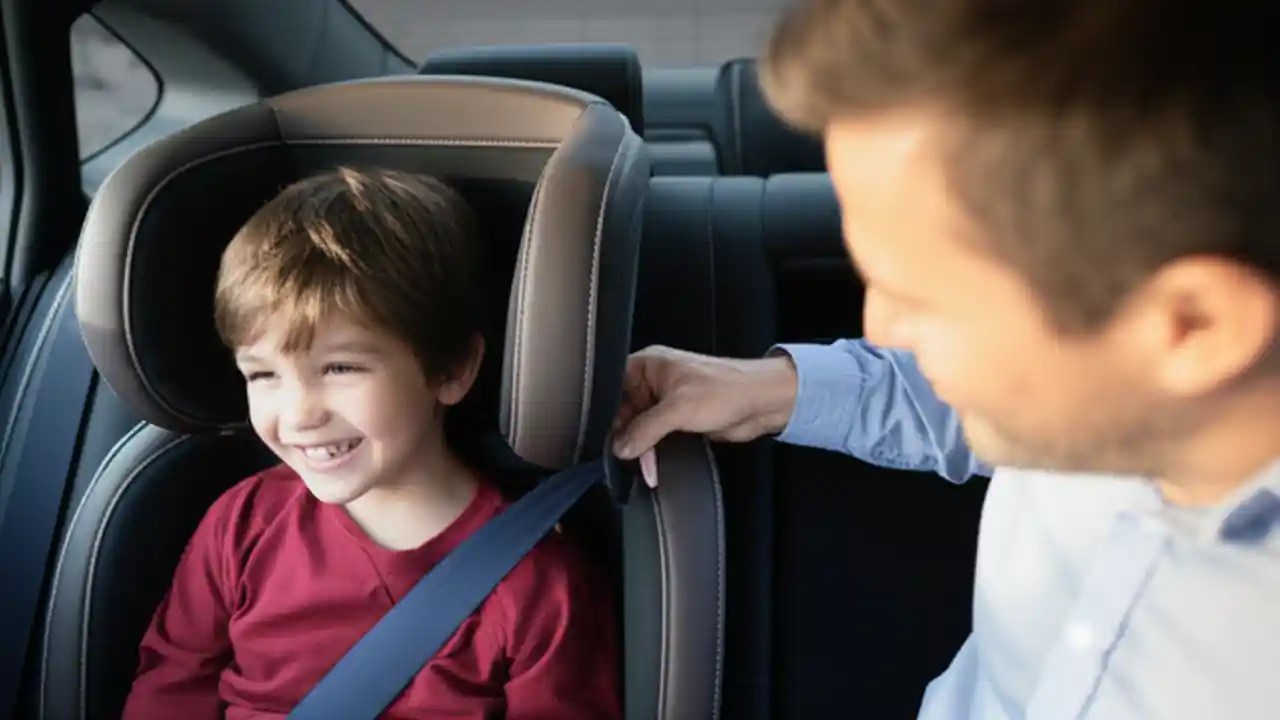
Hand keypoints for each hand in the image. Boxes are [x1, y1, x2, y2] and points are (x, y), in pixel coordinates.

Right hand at [611, 345, 798, 463]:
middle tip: (625, 457)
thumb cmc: (726, 389)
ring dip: (641, 447)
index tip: (605, 436)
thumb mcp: (678, 409)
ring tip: (643, 466)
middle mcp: (655, 381)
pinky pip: (657, 437)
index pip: (613, 387)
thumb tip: (621, 446)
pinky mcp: (679, 420)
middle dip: (625, 436)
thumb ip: (645, 429)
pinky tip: (651, 466)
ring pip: (640, 427)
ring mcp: (667, 401)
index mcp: (649, 365)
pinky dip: (653, 451)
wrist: (762, 402)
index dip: (607, 412)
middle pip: (624, 411)